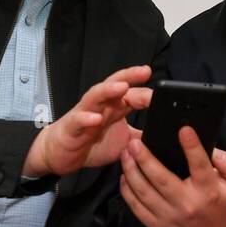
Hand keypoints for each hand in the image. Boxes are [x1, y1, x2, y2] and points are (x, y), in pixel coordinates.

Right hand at [23, 67, 152, 177]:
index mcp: (114, 107)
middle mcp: (100, 106)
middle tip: (144, 71)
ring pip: (96, 96)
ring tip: (122, 87)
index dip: (146, 91)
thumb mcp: (124, 142)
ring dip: (108, 90)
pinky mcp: (71, 128)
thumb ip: (143, 137)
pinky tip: (95, 118)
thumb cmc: (92, 143)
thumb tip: (165, 137)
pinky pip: (78, 121)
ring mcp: (85, 114)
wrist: (60, 155)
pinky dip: (87, 118)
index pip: (131, 93)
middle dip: (129, 77)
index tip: (165, 90)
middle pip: (115, 86)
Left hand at [118, 126, 225, 226]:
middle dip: (145, 159)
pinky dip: (127, 190)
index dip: (192, 147)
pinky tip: (125, 175)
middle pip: (162, 179)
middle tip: (134, 142)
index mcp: (208, 191)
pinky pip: (136, 207)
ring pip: (144, 192)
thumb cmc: (221, 205)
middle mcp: (187, 204)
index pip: (200, 166)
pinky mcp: (156, 225)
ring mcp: (169, 216)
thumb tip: (213, 150)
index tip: (184, 130)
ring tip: (125, 154)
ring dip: (131, 171)